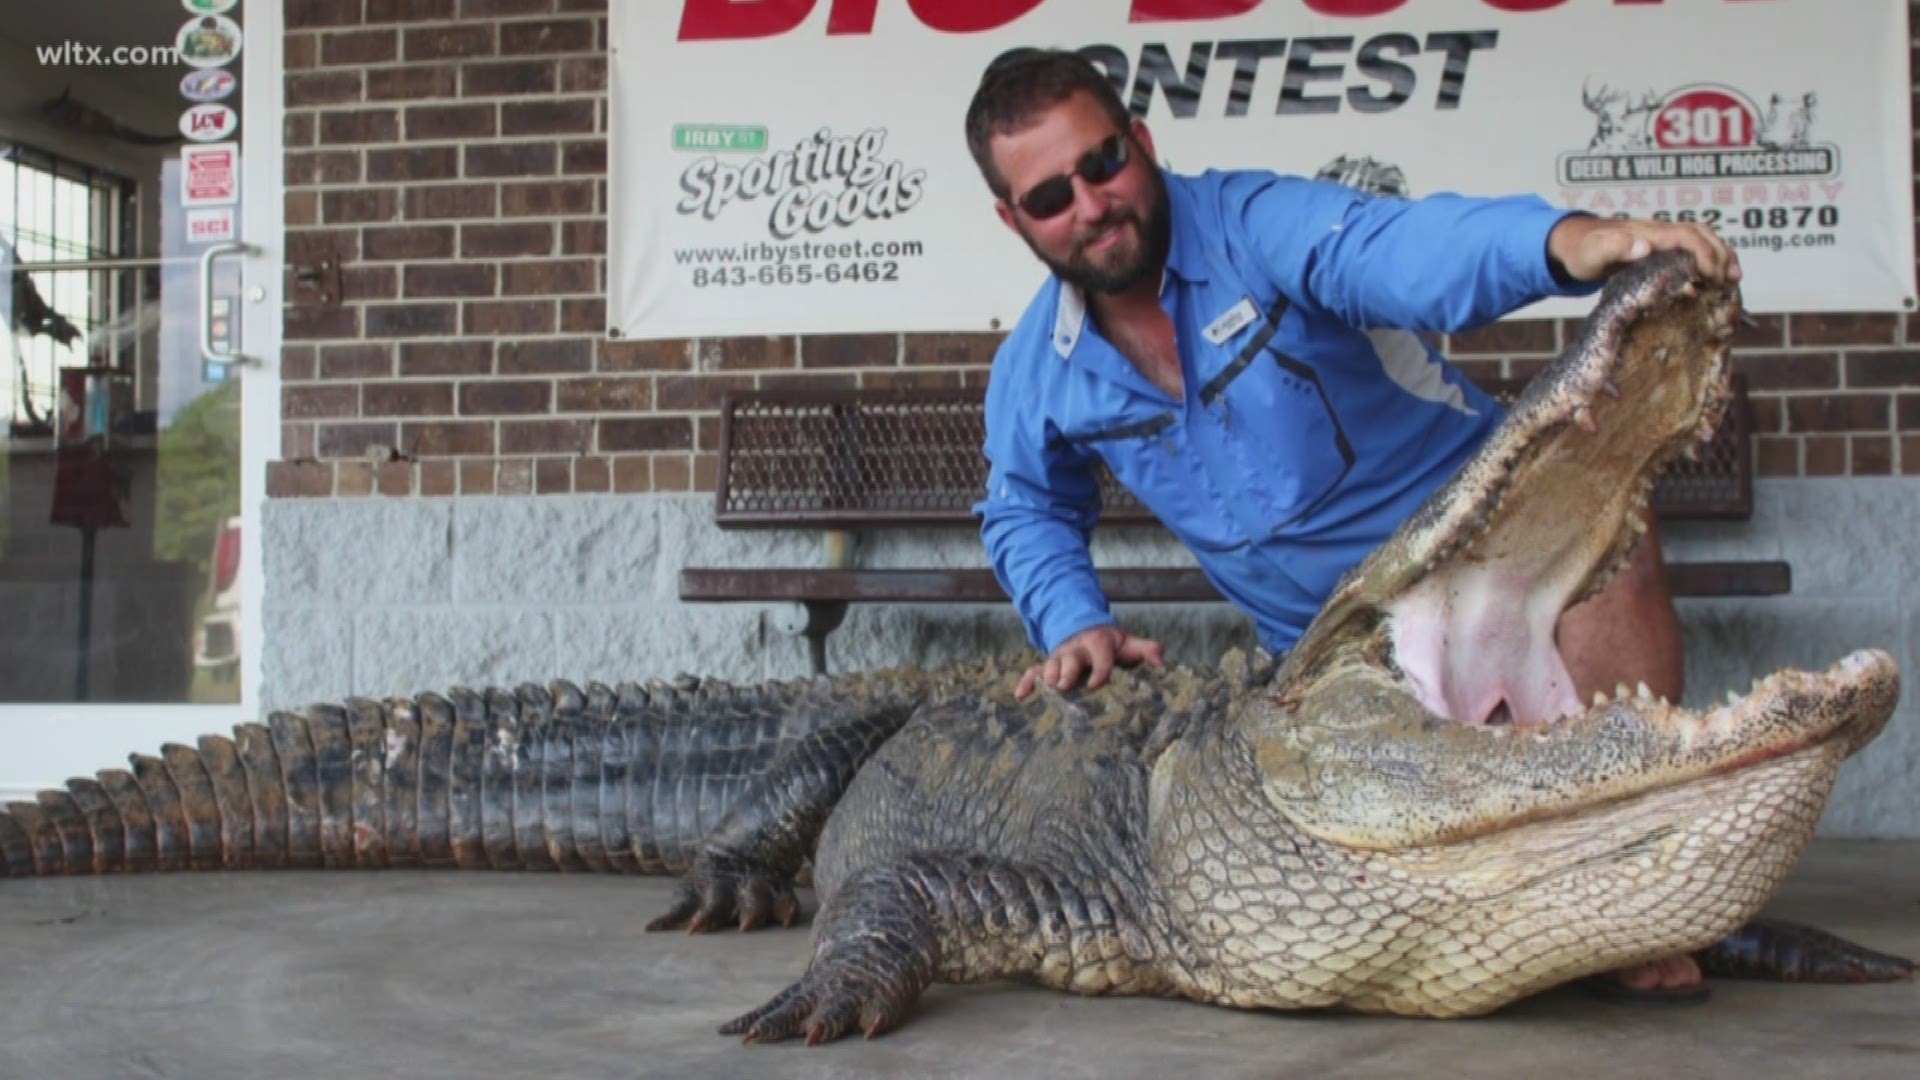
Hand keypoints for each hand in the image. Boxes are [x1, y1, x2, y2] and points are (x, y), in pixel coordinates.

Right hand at [1015, 625, 1164, 699]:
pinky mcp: (1049, 665)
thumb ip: (1147, 650)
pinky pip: (1034, 671)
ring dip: (1047, 675)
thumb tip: (1161, 662)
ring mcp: (1060, 657)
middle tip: (1063, 685)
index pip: (1100, 656)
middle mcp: (1077, 649)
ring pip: (1050, 664)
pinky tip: (1021, 695)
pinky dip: (1027, 682)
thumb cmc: (1112, 644)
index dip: (1099, 670)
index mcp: (1098, 643)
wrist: (1087, 630)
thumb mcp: (1129, 644)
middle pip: (1070, 659)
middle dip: (1067, 671)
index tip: (1097, 684)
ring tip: (1046, 688)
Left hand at [1548, 214, 1740, 284]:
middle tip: (1731, 280)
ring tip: (1734, 278)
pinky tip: (1717, 278)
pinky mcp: (1661, 249)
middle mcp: (1658, 232)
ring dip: (1721, 254)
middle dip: (1721, 254)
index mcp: (1647, 233)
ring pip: (1701, 238)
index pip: (1686, 236)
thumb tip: (1644, 247)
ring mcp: (1661, 239)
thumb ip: (1614, 248)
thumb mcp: (1592, 253)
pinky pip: (1692, 248)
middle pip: (1701, 234)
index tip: (1713, 275)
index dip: (1704, 253)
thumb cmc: (1581, 250)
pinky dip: (1711, 259)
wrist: (1573, 243)